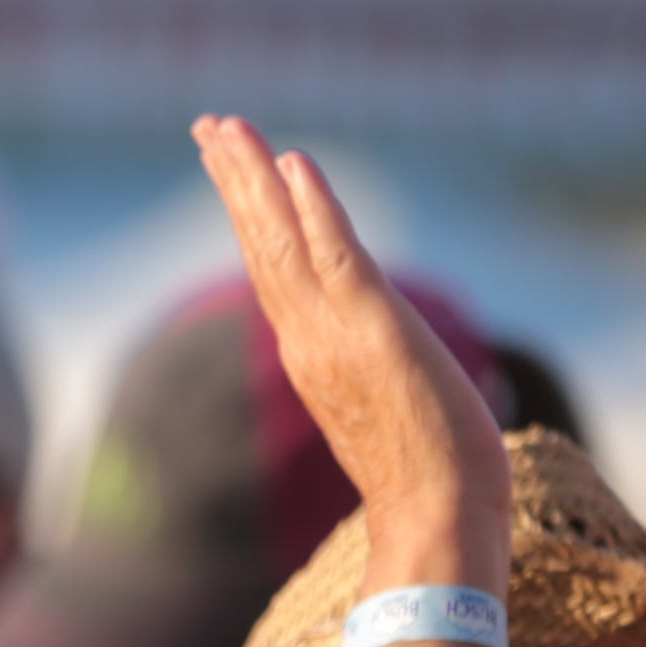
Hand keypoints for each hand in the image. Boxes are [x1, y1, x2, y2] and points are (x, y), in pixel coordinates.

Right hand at [193, 116, 509, 572]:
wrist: (436, 520)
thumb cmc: (430, 484)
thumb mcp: (391, 414)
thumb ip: (379, 379)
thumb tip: (399, 372)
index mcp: (310, 354)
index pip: (273, 269)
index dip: (251, 215)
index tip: (235, 167)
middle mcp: (307, 339)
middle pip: (260, 244)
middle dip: (234, 181)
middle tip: (209, 126)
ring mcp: (333, 335)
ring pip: (279, 241)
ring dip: (253, 179)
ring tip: (228, 127)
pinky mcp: (373, 331)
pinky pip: (335, 254)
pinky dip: (311, 208)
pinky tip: (295, 162)